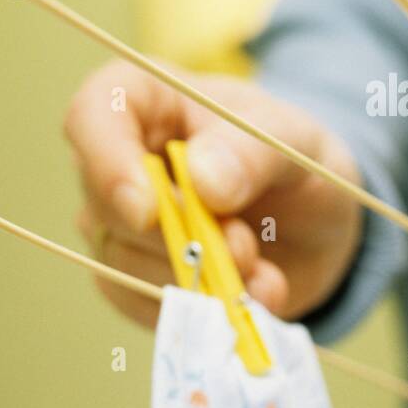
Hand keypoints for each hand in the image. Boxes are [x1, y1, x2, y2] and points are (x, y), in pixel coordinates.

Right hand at [64, 61, 362, 327]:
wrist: (314, 224)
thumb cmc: (293, 158)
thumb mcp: (293, 141)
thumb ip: (252, 152)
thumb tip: (203, 182)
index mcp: (148, 99)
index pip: (93, 114)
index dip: (107, 163)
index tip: (146, 208)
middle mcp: (119, 158)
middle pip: (107, 203)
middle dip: (179, 236)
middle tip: (246, 248)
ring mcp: (118, 221)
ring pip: (123, 261)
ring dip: (197, 277)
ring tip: (262, 274)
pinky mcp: (132, 276)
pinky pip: (141, 301)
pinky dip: (198, 308)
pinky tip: (250, 296)